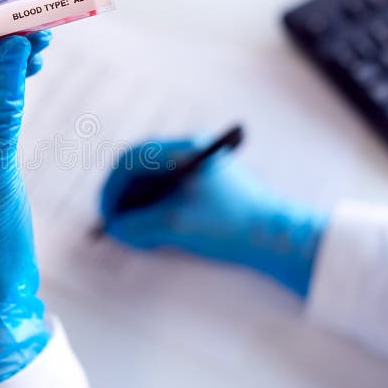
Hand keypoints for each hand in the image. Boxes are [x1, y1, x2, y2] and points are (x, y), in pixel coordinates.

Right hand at [101, 137, 327, 296]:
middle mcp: (189, 151)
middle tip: (116, 224)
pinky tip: (153, 230)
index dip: (112, 189)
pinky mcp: (204, 184)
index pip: (131, 159)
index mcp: (184, 149)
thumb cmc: (230, 224)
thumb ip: (138, 225)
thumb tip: (115, 228)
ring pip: (152, 181)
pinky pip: (167, 191)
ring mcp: (197, 166)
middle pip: (139, 168)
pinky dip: (153, 209)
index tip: (108, 216)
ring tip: (135, 231)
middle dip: (123, 198)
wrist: (279, 238)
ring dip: (137, 205)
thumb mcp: (175, 225)